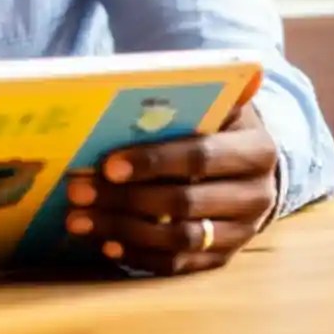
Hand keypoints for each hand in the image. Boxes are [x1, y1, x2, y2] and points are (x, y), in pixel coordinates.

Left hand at [64, 104, 277, 275]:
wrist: (247, 166)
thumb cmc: (216, 125)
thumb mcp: (218, 104)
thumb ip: (213, 90)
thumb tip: (246, 68)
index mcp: (255, 151)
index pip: (200, 157)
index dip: (153, 162)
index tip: (108, 165)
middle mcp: (255, 196)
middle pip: (184, 203)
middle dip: (125, 198)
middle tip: (77, 191)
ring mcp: (241, 231)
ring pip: (180, 239)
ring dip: (123, 230)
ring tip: (78, 220)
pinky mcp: (222, 257)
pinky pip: (179, 265)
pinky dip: (140, 257)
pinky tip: (106, 245)